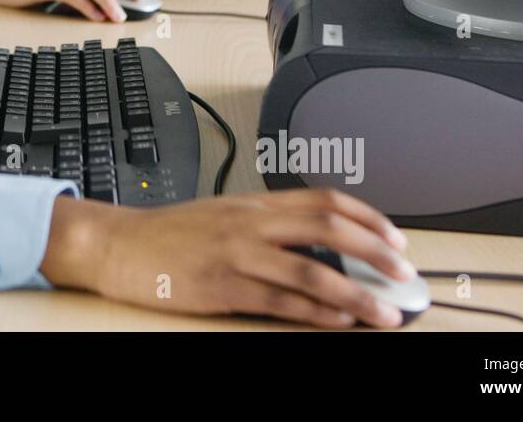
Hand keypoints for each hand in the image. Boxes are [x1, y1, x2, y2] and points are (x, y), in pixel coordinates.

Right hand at [41, 189, 414, 328]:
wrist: (117, 243)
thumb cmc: (167, 234)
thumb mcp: (222, 216)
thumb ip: (266, 225)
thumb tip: (315, 243)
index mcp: (254, 204)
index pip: (324, 201)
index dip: (368, 219)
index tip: (396, 239)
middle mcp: (251, 224)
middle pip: (329, 229)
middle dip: (376, 253)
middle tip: (404, 274)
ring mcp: (237, 254)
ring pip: (312, 269)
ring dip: (357, 293)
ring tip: (385, 312)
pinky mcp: (222, 286)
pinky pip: (279, 300)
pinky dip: (315, 312)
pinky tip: (338, 321)